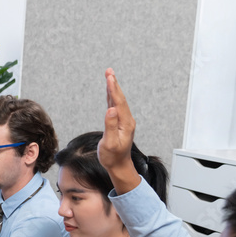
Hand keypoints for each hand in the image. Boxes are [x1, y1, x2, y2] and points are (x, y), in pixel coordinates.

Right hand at [97, 68, 140, 193]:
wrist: (119, 165)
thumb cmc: (112, 156)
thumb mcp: (110, 143)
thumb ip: (110, 126)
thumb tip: (110, 110)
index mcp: (125, 123)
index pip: (118, 102)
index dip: (113, 89)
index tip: (109, 78)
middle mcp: (126, 120)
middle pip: (119, 98)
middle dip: (114, 84)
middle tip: (109, 71)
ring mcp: (123, 121)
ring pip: (118, 101)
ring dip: (113, 88)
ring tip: (109, 76)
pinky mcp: (119, 122)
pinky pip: (115, 106)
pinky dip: (111, 96)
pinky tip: (109, 91)